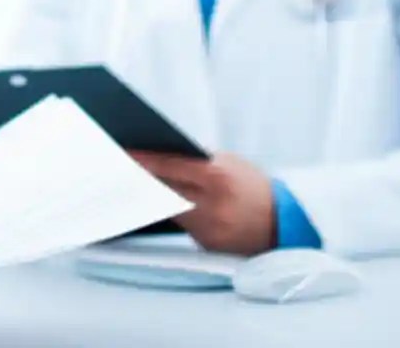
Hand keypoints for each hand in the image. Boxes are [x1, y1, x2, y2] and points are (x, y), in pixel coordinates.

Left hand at [130, 151, 275, 255]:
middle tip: (114, 171)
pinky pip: (181, 226)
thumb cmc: (252, 186)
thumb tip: (158, 154)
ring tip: (128, 186)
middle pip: (163, 191)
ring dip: (150, 198)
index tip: (122, 154)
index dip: (143, 161)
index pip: (171, 166)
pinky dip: (169, 215)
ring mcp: (209, 228)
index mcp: (218, 177)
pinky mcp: (207, 245)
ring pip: (168, 210)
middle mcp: (212, 204)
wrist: (284, 222)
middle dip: (140, 181)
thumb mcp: (229, 164)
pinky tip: (151, 207)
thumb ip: (196, 161)